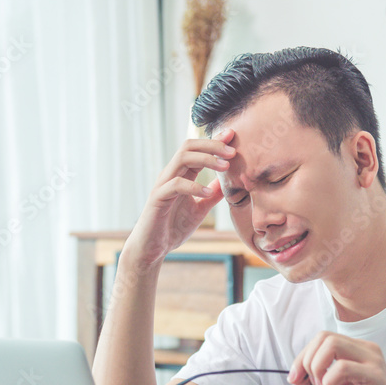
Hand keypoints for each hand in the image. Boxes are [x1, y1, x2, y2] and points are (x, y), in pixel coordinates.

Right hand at [125, 129, 236, 267]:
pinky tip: (208, 192)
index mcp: (181, 174)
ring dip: (206, 159)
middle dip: (212, 145)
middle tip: (232, 151)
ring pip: (182, 159)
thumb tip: (228, 182)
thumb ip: (213, 194)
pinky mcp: (158, 198)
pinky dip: (194, 186)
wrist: (152, 248)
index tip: (233, 136)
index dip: (214, 141)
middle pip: (189, 146)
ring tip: (225, 166)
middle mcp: (171, 174)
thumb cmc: (173, 227)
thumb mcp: (200, 208)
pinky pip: (176, 185)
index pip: (197, 149)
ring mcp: (163, 184)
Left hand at [288, 332, 385, 384]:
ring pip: (332, 344)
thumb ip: (315, 381)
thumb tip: (294, 374)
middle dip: (308, 361)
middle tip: (312, 384)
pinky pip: (343, 367)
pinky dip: (329, 382)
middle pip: (324, 337)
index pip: (322, 338)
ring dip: (318, 368)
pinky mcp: (376, 376)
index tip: (294, 377)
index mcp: (356, 351)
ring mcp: (372, 360)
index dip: (302, 356)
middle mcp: (365, 350)